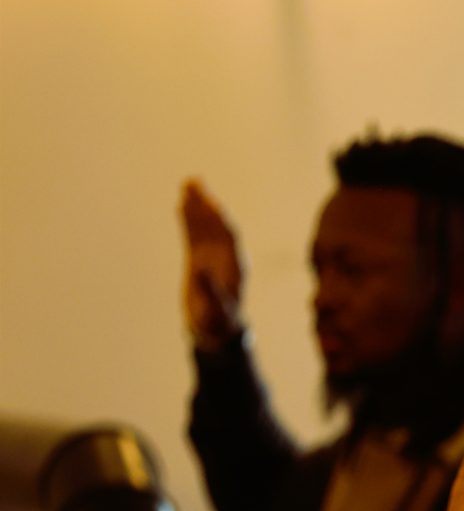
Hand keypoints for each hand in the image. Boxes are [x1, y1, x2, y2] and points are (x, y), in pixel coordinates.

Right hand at [178, 179, 244, 351]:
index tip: (212, 203)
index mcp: (235, 266)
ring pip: (204, 226)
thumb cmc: (219, 322)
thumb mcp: (217, 310)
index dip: (221, 220)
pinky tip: (181, 204)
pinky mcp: (198, 258)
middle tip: (194, 182)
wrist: (215, 329)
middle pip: (216, 225)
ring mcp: (211, 255)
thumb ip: (211, 291)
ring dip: (197, 206)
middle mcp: (225, 256)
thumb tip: (202, 271)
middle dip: (206, 204)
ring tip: (187, 183)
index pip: (229, 237)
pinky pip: (193, 234)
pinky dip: (188, 219)